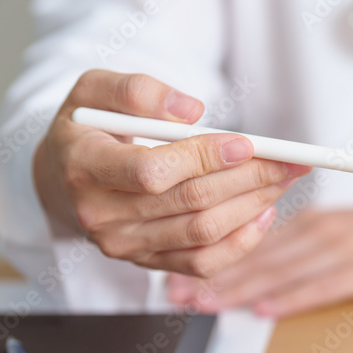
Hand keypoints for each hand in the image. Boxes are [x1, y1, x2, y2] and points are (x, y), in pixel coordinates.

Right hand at [33, 70, 309, 277]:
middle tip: (290, 160)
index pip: (153, 172)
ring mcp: (124, 245)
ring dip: (254, 205)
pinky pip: (203, 263)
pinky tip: (264, 212)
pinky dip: (242, 241)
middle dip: (249, 179)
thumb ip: (136, 90)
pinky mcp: (147, 262)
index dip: (205, 158)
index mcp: (84, 166)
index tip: (247, 143)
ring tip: (284, 178)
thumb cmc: (88, 127)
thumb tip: (190, 111)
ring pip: (203, 233)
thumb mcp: (95, 89)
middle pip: (190, 203)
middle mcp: (101, 215)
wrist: (62, 176)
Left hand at [165, 205, 352, 316]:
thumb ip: (295, 244)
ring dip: (240, 288)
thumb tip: (245, 266)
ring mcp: (343, 247)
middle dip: (214, 275)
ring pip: (281, 269)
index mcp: (311, 219)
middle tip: (179, 294)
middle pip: (259, 255)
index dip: (213, 257)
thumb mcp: (337, 229)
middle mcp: (321, 229)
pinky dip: (292, 297)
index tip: (179, 273)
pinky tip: (265, 308)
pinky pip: (322, 284)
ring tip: (206, 304)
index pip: (252, 241)